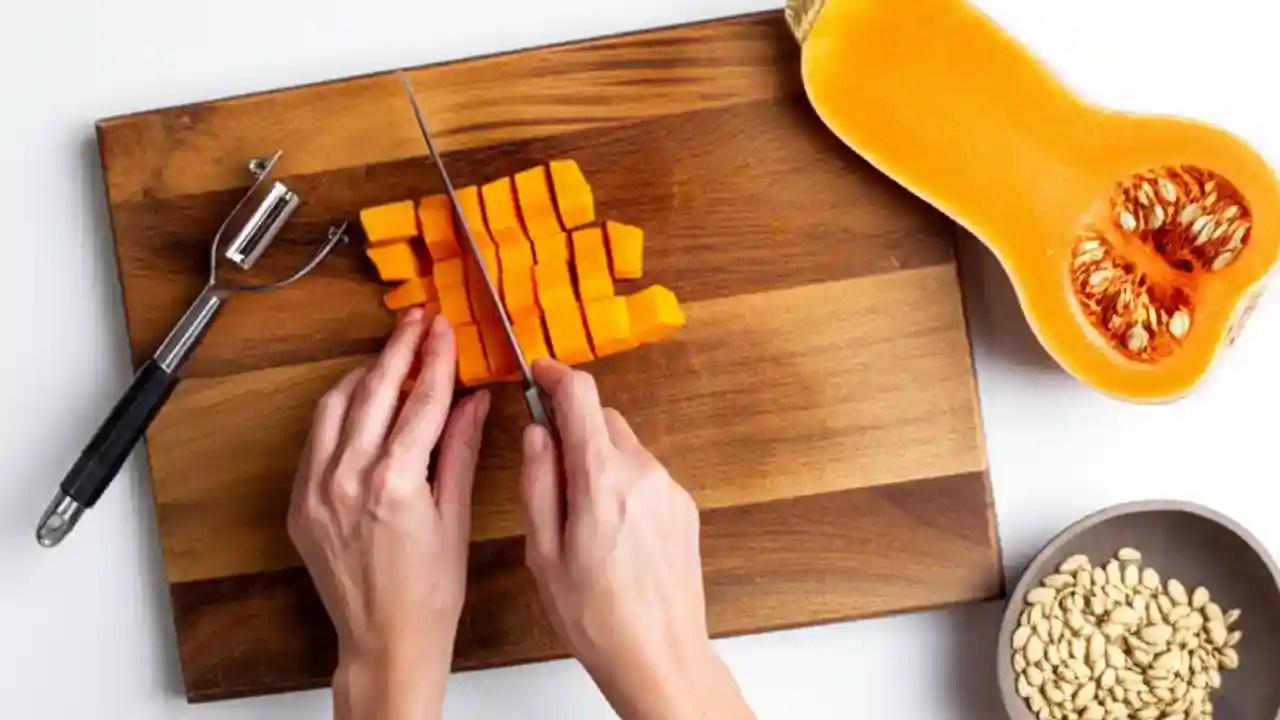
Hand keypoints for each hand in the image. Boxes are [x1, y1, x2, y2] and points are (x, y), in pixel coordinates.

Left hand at [288, 308, 490, 719]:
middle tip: (418, 322)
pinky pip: (318, 438)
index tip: (444, 329)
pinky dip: (341, 411)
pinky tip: (364, 403)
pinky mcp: (301, 502)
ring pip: (336, 406)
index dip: (436, 359)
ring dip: (366, 375)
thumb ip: (460, 449)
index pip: (421, 401)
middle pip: (375, 391)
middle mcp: (347, 480)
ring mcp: (317, 490)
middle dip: (399, 349)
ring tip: (394, 356)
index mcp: (395, 484)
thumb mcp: (456, 516)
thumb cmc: (431, 591)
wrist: (386, 639)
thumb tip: (473, 399)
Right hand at [519, 360, 753, 719]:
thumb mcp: (544, 552)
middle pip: (604, 419)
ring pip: (626, 447)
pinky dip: (623, 482)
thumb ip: (538, 482)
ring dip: (599, 458)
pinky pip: (646, 474)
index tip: (538, 373)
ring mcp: (669, 488)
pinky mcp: (685, 506)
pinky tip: (612, 530)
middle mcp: (643, 472)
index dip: (555, 376)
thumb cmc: (595, 616)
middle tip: (548, 465)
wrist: (660, 655)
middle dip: (574, 428)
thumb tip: (537, 433)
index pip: (581, 395)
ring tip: (580, 515)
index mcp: (601, 479)